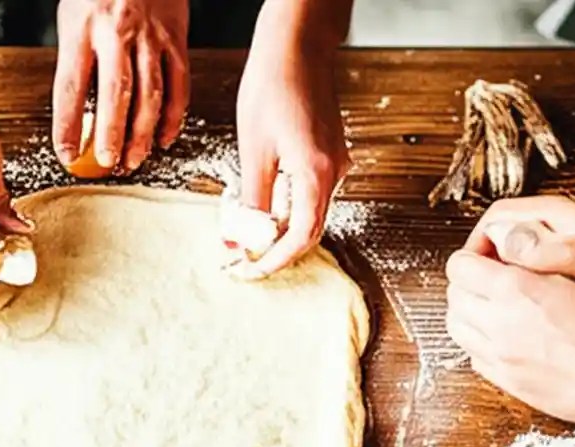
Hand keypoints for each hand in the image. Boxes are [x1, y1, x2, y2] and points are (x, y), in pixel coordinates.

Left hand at [54, 0, 189, 172]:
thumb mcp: (73, 17)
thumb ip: (77, 62)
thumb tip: (78, 116)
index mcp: (83, 28)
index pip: (72, 87)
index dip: (68, 126)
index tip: (67, 154)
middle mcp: (118, 33)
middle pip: (116, 94)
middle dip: (112, 134)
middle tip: (108, 162)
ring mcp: (151, 37)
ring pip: (151, 94)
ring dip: (143, 134)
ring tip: (133, 160)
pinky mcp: (176, 39)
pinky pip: (179, 84)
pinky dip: (173, 116)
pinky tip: (165, 138)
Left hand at [235, 12, 347, 277]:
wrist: (297, 47)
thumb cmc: (274, 86)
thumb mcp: (253, 149)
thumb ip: (252, 199)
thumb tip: (242, 238)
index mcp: (316, 174)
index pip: (299, 238)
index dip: (273, 260)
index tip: (247, 270)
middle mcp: (333, 173)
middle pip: (307, 230)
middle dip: (274, 249)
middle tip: (240, 259)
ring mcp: (334, 163)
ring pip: (307, 212)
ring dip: (276, 228)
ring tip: (241, 232)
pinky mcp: (327, 154)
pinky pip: (309, 193)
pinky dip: (284, 206)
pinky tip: (259, 205)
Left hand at [445, 250, 574, 424]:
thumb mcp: (569, 277)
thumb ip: (529, 267)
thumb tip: (502, 260)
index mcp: (513, 289)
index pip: (459, 266)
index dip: (469, 259)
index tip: (482, 260)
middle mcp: (498, 323)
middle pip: (453, 297)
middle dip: (466, 286)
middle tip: (486, 284)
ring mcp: (499, 356)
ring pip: (457, 328)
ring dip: (467, 316)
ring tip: (491, 311)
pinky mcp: (508, 382)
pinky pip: (475, 357)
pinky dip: (480, 345)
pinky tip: (503, 340)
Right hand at [466, 195, 574, 302]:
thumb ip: (537, 250)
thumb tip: (497, 246)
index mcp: (544, 214)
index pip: (491, 222)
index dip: (474, 251)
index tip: (471, 279)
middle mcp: (551, 220)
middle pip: (502, 239)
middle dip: (490, 268)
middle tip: (486, 299)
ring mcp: (567, 236)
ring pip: (524, 255)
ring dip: (513, 279)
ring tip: (510, 308)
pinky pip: (545, 267)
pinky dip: (536, 286)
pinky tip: (543, 309)